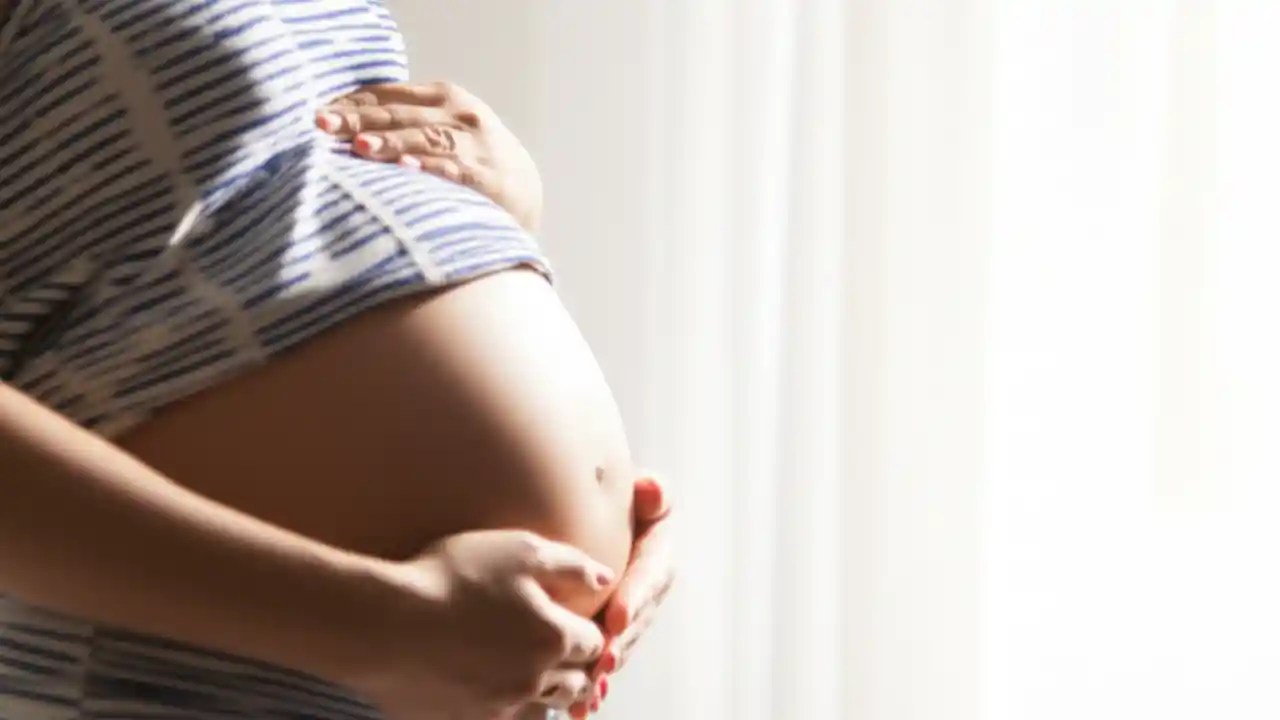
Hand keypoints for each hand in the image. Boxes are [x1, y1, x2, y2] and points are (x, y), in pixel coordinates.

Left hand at [316, 82, 543, 231]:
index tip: (319, 114)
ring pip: (425, 139)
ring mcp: (475, 146)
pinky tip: (407, 170)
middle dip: (359, 120)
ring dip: (391, 142)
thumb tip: (343, 125)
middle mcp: (460, 115)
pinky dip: (431, 169)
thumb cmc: (469, 158)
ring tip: (359, 147)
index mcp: (445, 96)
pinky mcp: (487, 178)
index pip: (389, 95)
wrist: (524, 191)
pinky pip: (454, 171)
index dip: (353, 103)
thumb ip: (406, 120)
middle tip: (323, 126)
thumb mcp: (444, 126)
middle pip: (400, 115)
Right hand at [355, 529, 613, 719]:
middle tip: (568, 656)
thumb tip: (606, 579)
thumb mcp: (520, 551)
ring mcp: (500, 706)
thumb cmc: (453, 577)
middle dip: (576, 668)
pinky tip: (495, 688)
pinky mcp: (467, 719)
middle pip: (575, 683)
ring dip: (546, 691)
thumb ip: (572, 565)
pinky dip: (508, 707)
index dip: (592, 631)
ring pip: (543, 708)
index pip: (594, 643)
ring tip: (536, 675)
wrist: (385, 623)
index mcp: (554, 638)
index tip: (583, 624)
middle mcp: (535, 679)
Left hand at [571, 475, 675, 717]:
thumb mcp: (632, 489)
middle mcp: (646, 584)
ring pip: (620, 644)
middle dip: (621, 643)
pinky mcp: (605, 630)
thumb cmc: (601, 493)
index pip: (651, 573)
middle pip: (637, 618)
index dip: (636, 596)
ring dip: (606, 670)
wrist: (567, 512)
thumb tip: (653, 489)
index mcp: (656, 549)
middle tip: (600, 660)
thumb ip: (650, 489)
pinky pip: (603, 657)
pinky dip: (592, 685)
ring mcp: (628, 611)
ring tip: (589, 689)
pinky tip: (581, 707)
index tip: (617, 617)